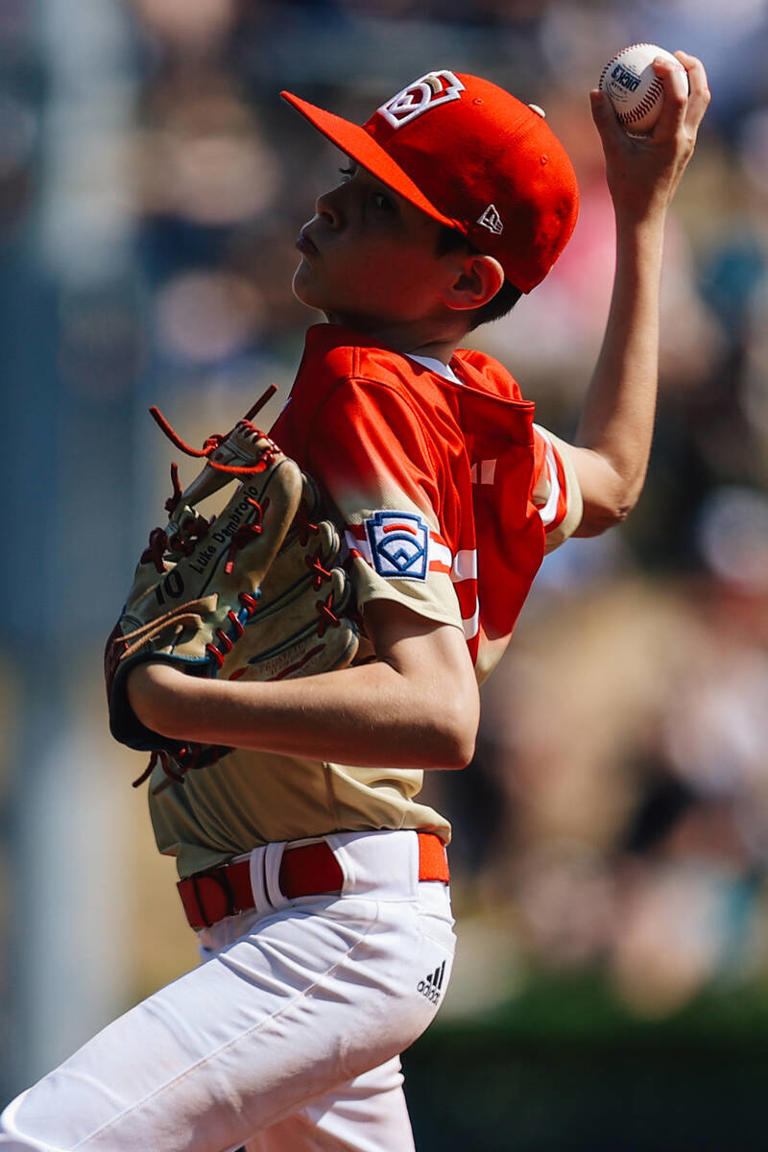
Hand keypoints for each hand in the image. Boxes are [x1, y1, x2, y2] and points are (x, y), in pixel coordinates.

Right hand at [590, 50, 710, 221]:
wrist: (643, 217)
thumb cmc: (627, 189)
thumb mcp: (612, 154)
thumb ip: (604, 122)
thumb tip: (595, 92)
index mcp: (672, 139)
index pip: (679, 96)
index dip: (671, 72)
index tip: (656, 59)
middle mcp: (686, 139)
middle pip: (701, 94)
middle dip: (693, 69)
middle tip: (675, 55)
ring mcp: (688, 144)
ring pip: (700, 104)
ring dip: (692, 83)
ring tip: (673, 70)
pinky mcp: (683, 149)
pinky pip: (688, 116)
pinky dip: (680, 100)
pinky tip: (661, 97)